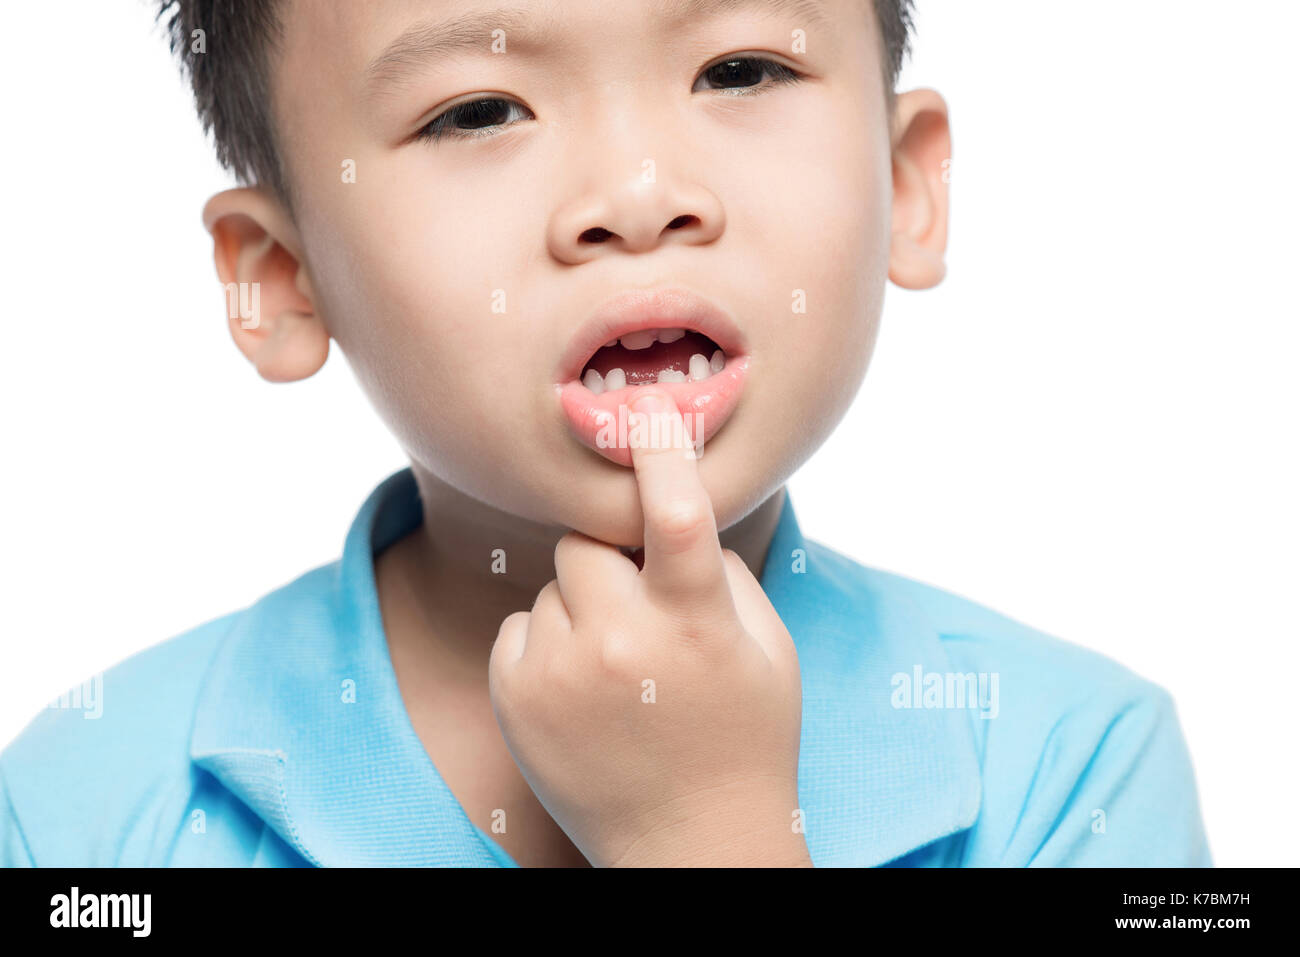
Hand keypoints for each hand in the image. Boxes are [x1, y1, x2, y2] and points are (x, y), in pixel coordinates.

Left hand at [488, 389, 808, 866]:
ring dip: (581, 608)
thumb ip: (720, 571)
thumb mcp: (767, 647)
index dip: (661, 451)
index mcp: (695, 623)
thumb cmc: (744, 737)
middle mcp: (621, 642)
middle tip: (639, 606)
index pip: (679, 513)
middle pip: (586, 540)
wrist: (689, 843)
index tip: (646, 406)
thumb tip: (670, 509)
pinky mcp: (514, 697)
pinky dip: (548, 645)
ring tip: (619, 669)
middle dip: (610, 561)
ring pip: (553, 585)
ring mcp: (560, 672)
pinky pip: (520, 626)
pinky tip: (584, 691)